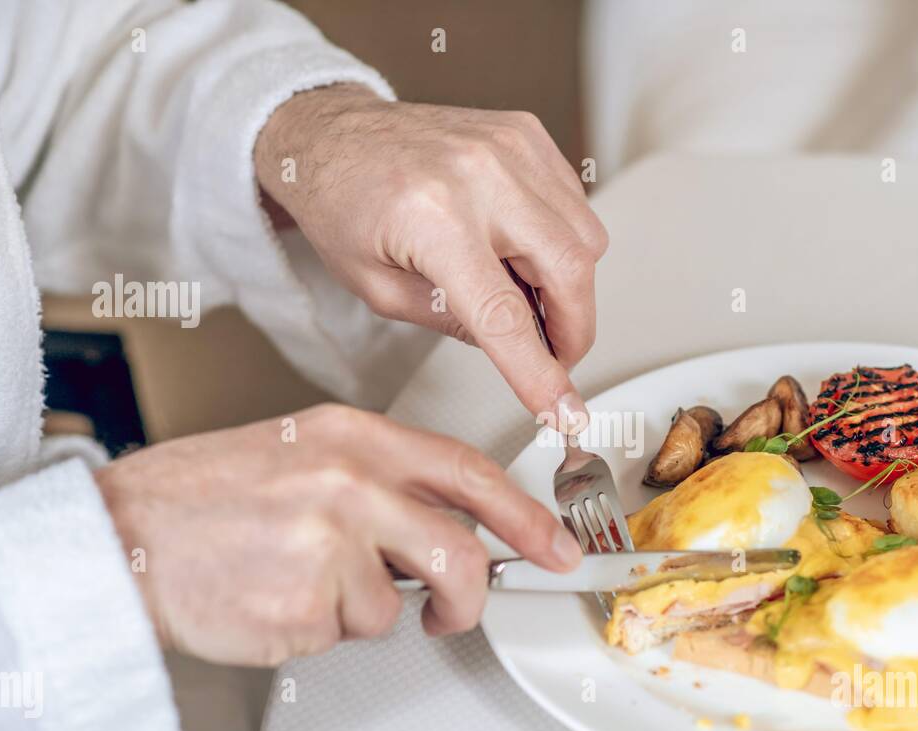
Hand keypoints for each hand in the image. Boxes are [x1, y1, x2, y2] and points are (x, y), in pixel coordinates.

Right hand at [94, 404, 582, 665]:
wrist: (118, 533)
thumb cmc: (202, 499)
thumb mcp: (299, 454)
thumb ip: (379, 482)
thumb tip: (447, 526)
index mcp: (352, 437)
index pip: (469, 473)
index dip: (526, 515)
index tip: (557, 544)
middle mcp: (349, 482)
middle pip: (459, 552)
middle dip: (469, 597)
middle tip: (454, 612)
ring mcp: (329, 543)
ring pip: (396, 605)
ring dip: (360, 612)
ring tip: (301, 584)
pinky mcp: (306, 602)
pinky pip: (345, 632)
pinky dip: (317, 629)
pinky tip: (273, 598)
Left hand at [253, 86, 608, 429]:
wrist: (331, 133)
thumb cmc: (342, 204)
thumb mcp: (380, 291)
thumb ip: (453, 325)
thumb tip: (517, 349)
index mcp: (432, 218)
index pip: (505, 316)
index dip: (540, 373)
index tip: (563, 410)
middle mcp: (479, 175)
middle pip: (570, 271)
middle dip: (574, 331)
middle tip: (555, 356)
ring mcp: (508, 148)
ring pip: (586, 237)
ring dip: (570, 285)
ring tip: (526, 297)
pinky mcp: (525, 134)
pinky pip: (575, 201)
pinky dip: (562, 239)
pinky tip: (523, 251)